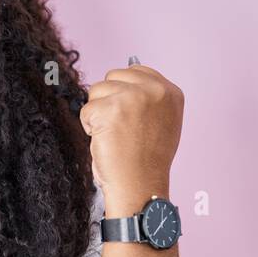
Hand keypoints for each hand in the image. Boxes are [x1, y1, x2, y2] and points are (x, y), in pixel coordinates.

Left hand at [79, 62, 183, 209]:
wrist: (141, 186)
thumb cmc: (146, 160)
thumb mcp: (161, 121)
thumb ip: (148, 98)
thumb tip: (123, 80)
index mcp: (171, 92)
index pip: (135, 70)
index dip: (123, 92)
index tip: (126, 116)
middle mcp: (155, 90)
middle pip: (112, 77)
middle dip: (108, 100)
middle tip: (119, 128)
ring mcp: (133, 97)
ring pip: (96, 90)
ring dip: (97, 113)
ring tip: (113, 135)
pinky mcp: (111, 108)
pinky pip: (86, 109)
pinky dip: (89, 126)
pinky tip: (105, 141)